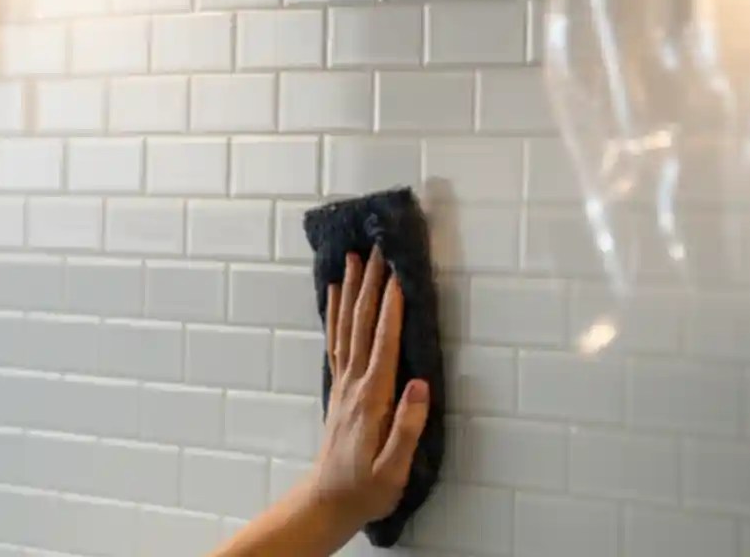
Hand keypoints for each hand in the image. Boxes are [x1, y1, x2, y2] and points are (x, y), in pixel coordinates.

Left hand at [309, 246, 430, 529]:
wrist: (329, 501)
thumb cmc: (367, 488)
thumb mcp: (395, 468)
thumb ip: (408, 428)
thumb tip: (420, 385)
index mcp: (372, 399)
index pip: (383, 344)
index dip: (391, 308)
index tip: (398, 274)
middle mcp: (354, 383)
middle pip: (362, 325)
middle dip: (371, 285)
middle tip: (378, 249)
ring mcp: (343, 383)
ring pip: (346, 326)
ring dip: (352, 290)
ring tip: (354, 257)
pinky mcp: (339, 387)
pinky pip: (335, 340)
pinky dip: (336, 312)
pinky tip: (337, 293)